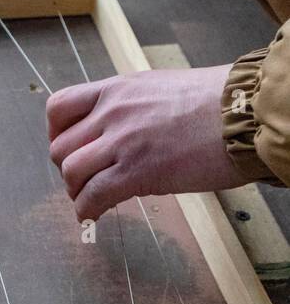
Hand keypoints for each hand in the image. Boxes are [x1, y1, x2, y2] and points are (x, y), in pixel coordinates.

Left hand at [47, 65, 246, 221]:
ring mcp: (122, 142)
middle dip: (68, 167)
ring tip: (91, 198)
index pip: (58, 108)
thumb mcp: (160, 88)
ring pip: (70, 172)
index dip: (56, 133)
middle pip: (60, 146)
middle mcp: (112, 113)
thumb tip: (117, 129)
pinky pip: (93, 195)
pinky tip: (93, 215)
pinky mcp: (137, 172)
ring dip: (76, 190)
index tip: (68, 147)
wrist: (247, 114)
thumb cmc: (217, 102)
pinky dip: (87, 209)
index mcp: (116, 90)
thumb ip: (130, 106)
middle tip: (85, 178)